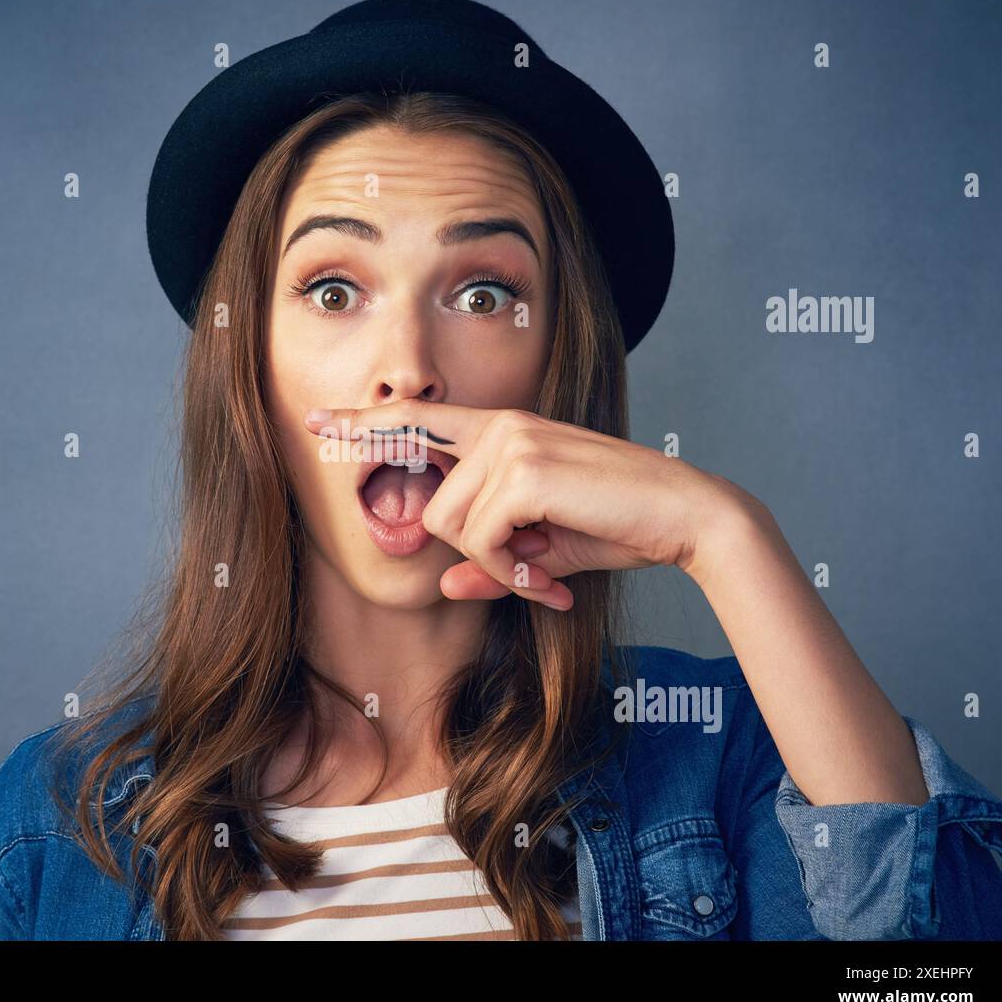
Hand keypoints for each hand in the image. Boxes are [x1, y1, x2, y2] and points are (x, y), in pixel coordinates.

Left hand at [304, 401, 757, 610]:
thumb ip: (491, 562)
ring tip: (544, 572)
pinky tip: (548, 578)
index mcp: (503, 429)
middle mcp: (501, 426)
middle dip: (466, 550)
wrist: (685, 516)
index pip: (417, 417)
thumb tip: (446, 585)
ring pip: (452, 522)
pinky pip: (481, 537)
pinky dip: (510, 571)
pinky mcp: (524, 469)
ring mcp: (512, 442)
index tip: (316, 423)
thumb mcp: (544, 551)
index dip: (363, 423)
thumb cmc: (619, 526)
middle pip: (432, 501)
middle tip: (528, 573)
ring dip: (496, 564)